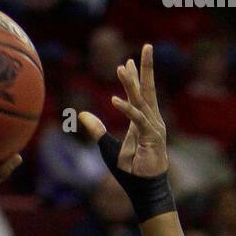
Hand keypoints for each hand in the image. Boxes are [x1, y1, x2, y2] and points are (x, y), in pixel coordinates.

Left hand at [79, 43, 167, 176]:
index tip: (130, 60)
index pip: (141, 93)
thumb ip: (97, 129)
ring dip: (131, 83)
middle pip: (148, 89)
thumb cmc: (130, 170)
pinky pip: (138, 119)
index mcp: (143, 120)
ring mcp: (154, 127)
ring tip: (122, 67)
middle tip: (147, 46)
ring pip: (141, 100)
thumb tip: (81, 114)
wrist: (144, 189)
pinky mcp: (151, 137)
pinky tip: (114, 100)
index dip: (136, 76)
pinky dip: (126, 109)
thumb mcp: (107, 146)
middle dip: (146, 67)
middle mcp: (152, 120)